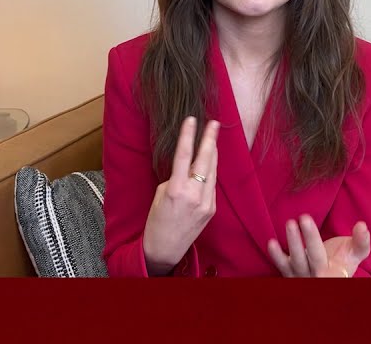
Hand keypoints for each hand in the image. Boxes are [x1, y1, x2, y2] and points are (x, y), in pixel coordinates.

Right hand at [142, 116, 218, 274]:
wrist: (165, 249)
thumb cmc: (156, 221)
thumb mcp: (160, 195)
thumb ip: (175, 179)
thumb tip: (187, 169)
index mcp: (176, 189)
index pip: (183, 155)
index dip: (188, 135)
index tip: (192, 120)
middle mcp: (194, 195)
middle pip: (205, 160)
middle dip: (210, 139)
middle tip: (214, 123)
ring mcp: (205, 203)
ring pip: (212, 171)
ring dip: (212, 154)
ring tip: (212, 138)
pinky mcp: (211, 209)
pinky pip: (211, 185)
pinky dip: (210, 173)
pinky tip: (208, 164)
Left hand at [267, 215, 370, 277]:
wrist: (332, 274)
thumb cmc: (345, 260)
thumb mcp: (357, 252)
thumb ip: (361, 241)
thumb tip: (362, 225)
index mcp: (332, 272)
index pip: (320, 255)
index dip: (311, 238)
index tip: (305, 218)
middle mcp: (315, 277)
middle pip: (308, 258)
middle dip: (305, 238)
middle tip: (302, 217)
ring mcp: (301, 277)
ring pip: (294, 262)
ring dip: (291, 243)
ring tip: (290, 223)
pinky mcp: (290, 274)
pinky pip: (282, 267)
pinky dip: (276, 257)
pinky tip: (271, 243)